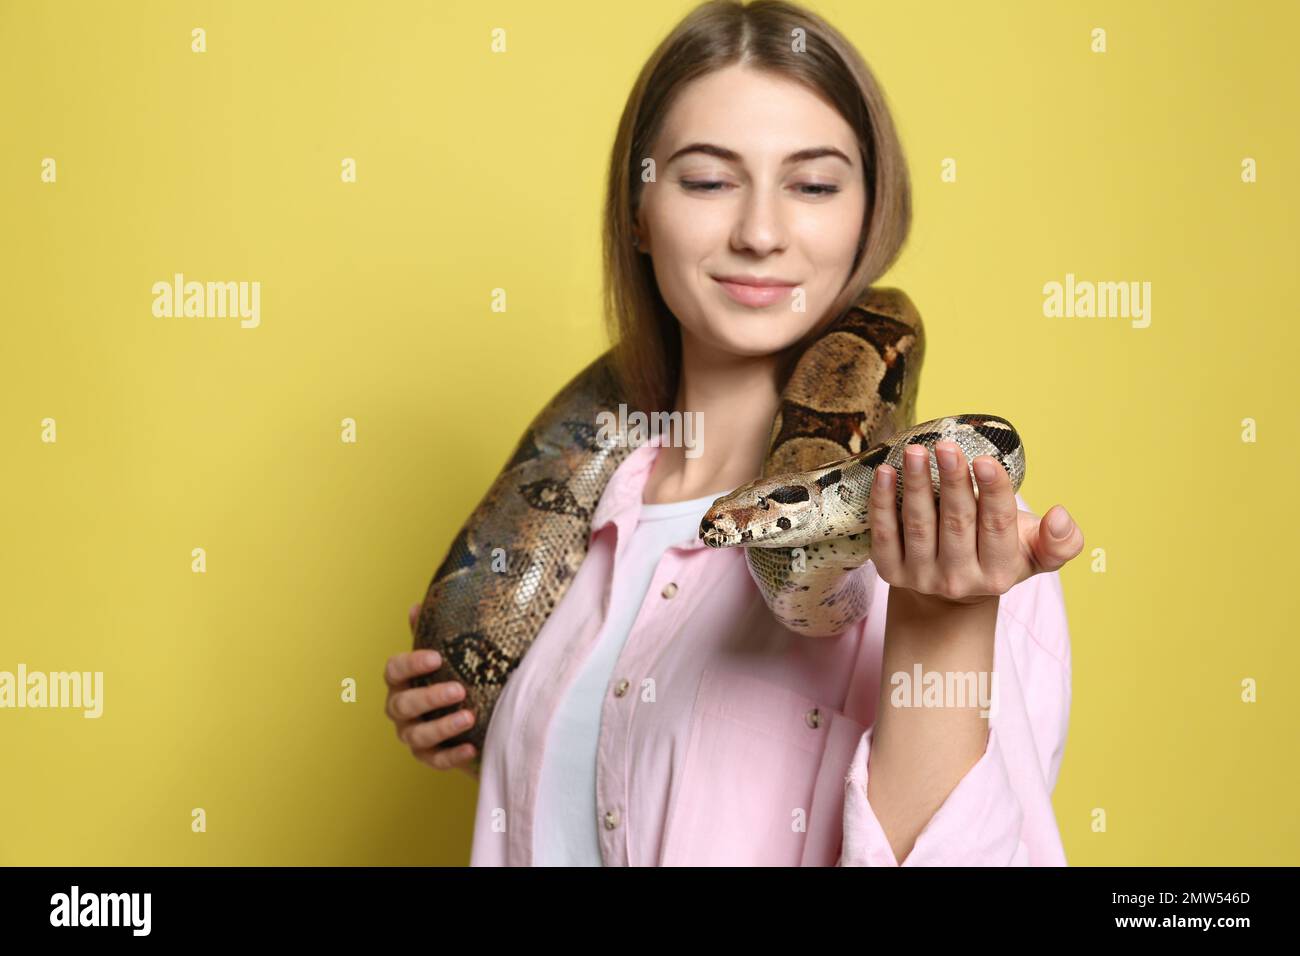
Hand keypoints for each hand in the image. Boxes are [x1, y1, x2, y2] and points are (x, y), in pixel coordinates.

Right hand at [383, 603, 478, 775]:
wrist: (475, 717)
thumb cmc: (455, 678)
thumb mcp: (449, 657)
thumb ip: (432, 634)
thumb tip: (417, 606)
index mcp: (402, 681)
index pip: (394, 670)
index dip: (411, 664)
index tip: (436, 657)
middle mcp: (401, 709)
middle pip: (402, 704)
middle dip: (429, 697)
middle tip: (458, 689)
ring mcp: (412, 735)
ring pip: (416, 735)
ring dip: (442, 726)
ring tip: (469, 717)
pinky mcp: (429, 757)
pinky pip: (435, 760)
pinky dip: (452, 756)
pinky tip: (471, 748)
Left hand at [869, 441, 1083, 606]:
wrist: (952, 592)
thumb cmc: (998, 554)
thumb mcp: (1036, 553)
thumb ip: (1061, 541)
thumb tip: (1060, 515)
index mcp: (1000, 572)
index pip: (998, 526)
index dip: (992, 492)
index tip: (984, 460)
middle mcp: (960, 580)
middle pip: (956, 523)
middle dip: (952, 482)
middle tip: (946, 446)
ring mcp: (922, 577)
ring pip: (918, 525)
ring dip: (915, 486)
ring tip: (914, 451)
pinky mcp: (890, 571)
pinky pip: (883, 534)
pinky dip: (881, 502)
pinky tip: (884, 472)